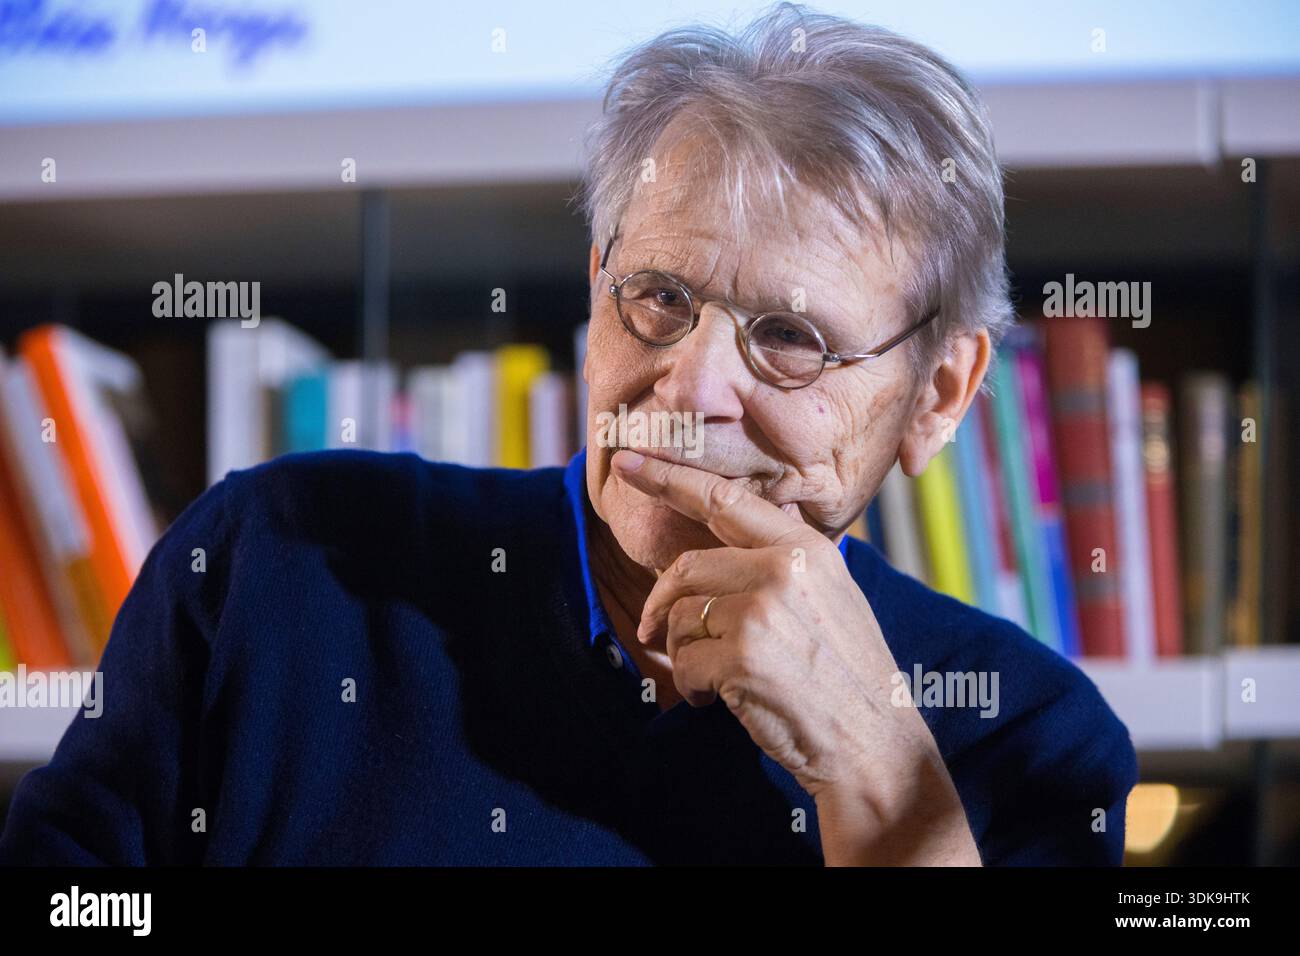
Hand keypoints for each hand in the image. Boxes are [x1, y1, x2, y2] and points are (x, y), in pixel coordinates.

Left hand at [612, 448, 980, 864]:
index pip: (723, 501)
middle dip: (663, 604)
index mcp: (805, 548)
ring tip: (720, 677)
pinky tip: (722, 699)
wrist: (874, 743)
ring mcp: (762, 611)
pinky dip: (693, 687)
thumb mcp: (832, 596)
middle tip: (656, 631)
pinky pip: (684, 662)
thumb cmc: (846, 675)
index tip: (628, 461)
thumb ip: (787, 559)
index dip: (668, 478)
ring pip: (682, 618)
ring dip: (685, 655)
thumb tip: (751, 518)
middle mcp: (783, 569)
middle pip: (686, 568)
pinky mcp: (742, 656)